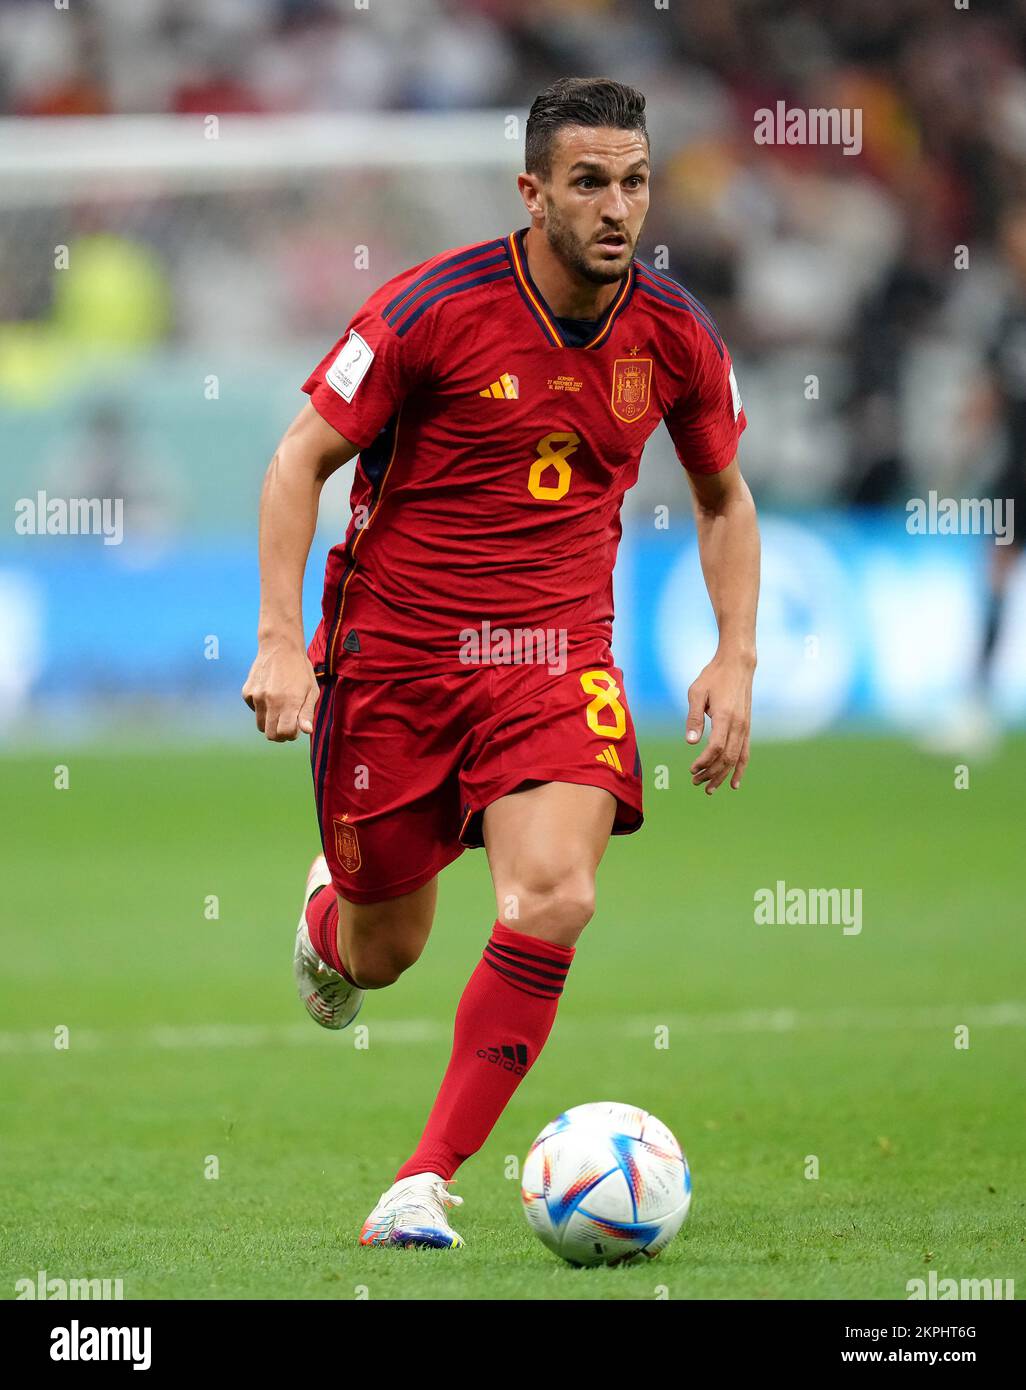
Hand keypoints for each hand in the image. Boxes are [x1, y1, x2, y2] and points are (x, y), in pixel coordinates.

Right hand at [242, 639, 318, 741]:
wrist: (280, 646)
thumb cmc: (300, 670)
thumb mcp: (312, 690)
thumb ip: (307, 712)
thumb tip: (306, 731)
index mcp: (290, 702)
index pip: (284, 734)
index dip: (291, 735)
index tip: (295, 727)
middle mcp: (271, 701)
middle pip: (270, 735)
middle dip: (280, 734)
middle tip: (287, 722)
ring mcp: (256, 696)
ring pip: (260, 725)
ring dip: (270, 722)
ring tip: (280, 707)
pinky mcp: (247, 692)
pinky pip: (253, 710)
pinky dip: (261, 708)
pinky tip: (269, 693)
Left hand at [685, 652, 753, 793]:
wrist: (738, 664)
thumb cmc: (714, 676)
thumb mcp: (697, 692)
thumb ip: (694, 718)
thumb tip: (690, 743)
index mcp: (725, 716)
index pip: (716, 748)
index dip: (704, 762)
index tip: (691, 769)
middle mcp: (738, 725)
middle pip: (726, 758)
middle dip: (711, 774)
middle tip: (695, 782)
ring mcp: (745, 727)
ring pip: (736, 759)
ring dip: (723, 776)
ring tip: (710, 788)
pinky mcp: (747, 727)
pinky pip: (745, 753)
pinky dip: (740, 769)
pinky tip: (734, 783)